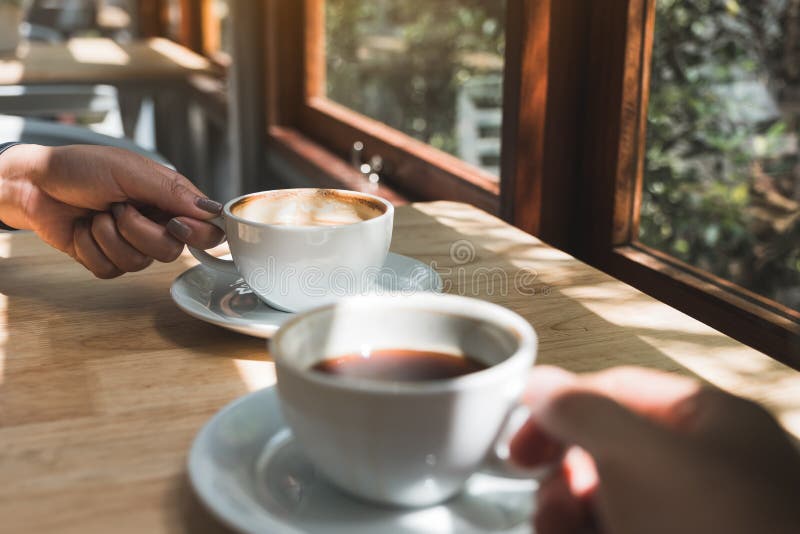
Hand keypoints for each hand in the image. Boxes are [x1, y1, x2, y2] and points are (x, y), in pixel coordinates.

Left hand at [0, 144, 223, 277]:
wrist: (34, 184)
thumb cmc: (81, 168)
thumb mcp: (131, 172)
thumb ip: (174, 193)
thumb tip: (214, 210)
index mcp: (169, 200)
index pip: (206, 229)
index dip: (196, 233)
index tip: (174, 223)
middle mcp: (155, 223)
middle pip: (172, 251)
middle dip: (139, 231)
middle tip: (119, 207)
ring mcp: (131, 244)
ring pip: (140, 263)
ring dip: (109, 236)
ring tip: (96, 214)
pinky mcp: (106, 259)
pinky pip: (111, 270)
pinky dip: (91, 248)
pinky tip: (84, 229)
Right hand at [510, 366, 799, 533]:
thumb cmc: (716, 527)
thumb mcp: (636, 454)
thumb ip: (581, 410)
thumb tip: (540, 383)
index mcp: (712, 420)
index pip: (618, 390)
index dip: (561, 408)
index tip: (519, 445)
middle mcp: (711, 467)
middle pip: (612, 451)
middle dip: (566, 477)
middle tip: (548, 506)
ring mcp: (702, 519)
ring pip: (615, 502)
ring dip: (571, 514)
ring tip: (557, 531)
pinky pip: (626, 530)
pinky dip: (592, 532)